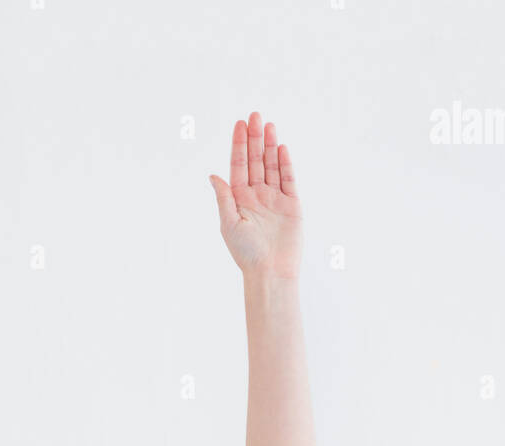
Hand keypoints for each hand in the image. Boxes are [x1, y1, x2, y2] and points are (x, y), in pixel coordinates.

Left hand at [208, 111, 301, 279]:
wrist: (271, 272)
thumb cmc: (246, 253)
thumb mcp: (229, 224)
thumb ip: (223, 198)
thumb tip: (213, 175)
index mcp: (239, 199)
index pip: (238, 165)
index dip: (239, 144)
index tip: (239, 124)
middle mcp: (256, 196)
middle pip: (256, 160)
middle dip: (254, 138)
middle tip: (254, 115)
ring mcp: (275, 199)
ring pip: (272, 166)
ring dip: (270, 145)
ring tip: (268, 125)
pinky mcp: (292, 205)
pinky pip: (288, 180)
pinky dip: (285, 164)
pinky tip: (281, 148)